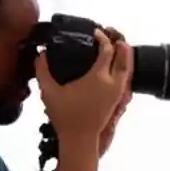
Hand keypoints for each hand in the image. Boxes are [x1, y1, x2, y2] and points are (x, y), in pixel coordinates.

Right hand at [38, 29, 131, 143]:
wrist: (80, 138)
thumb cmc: (64, 115)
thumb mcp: (48, 90)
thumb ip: (42, 69)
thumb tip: (40, 53)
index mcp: (98, 77)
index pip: (107, 50)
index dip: (103, 38)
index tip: (96, 32)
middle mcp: (113, 83)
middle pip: (124, 57)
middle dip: (119, 42)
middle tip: (112, 33)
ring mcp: (118, 92)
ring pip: (129, 69)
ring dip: (126, 55)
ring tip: (120, 45)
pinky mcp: (118, 100)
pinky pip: (127, 80)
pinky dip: (126, 69)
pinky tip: (120, 66)